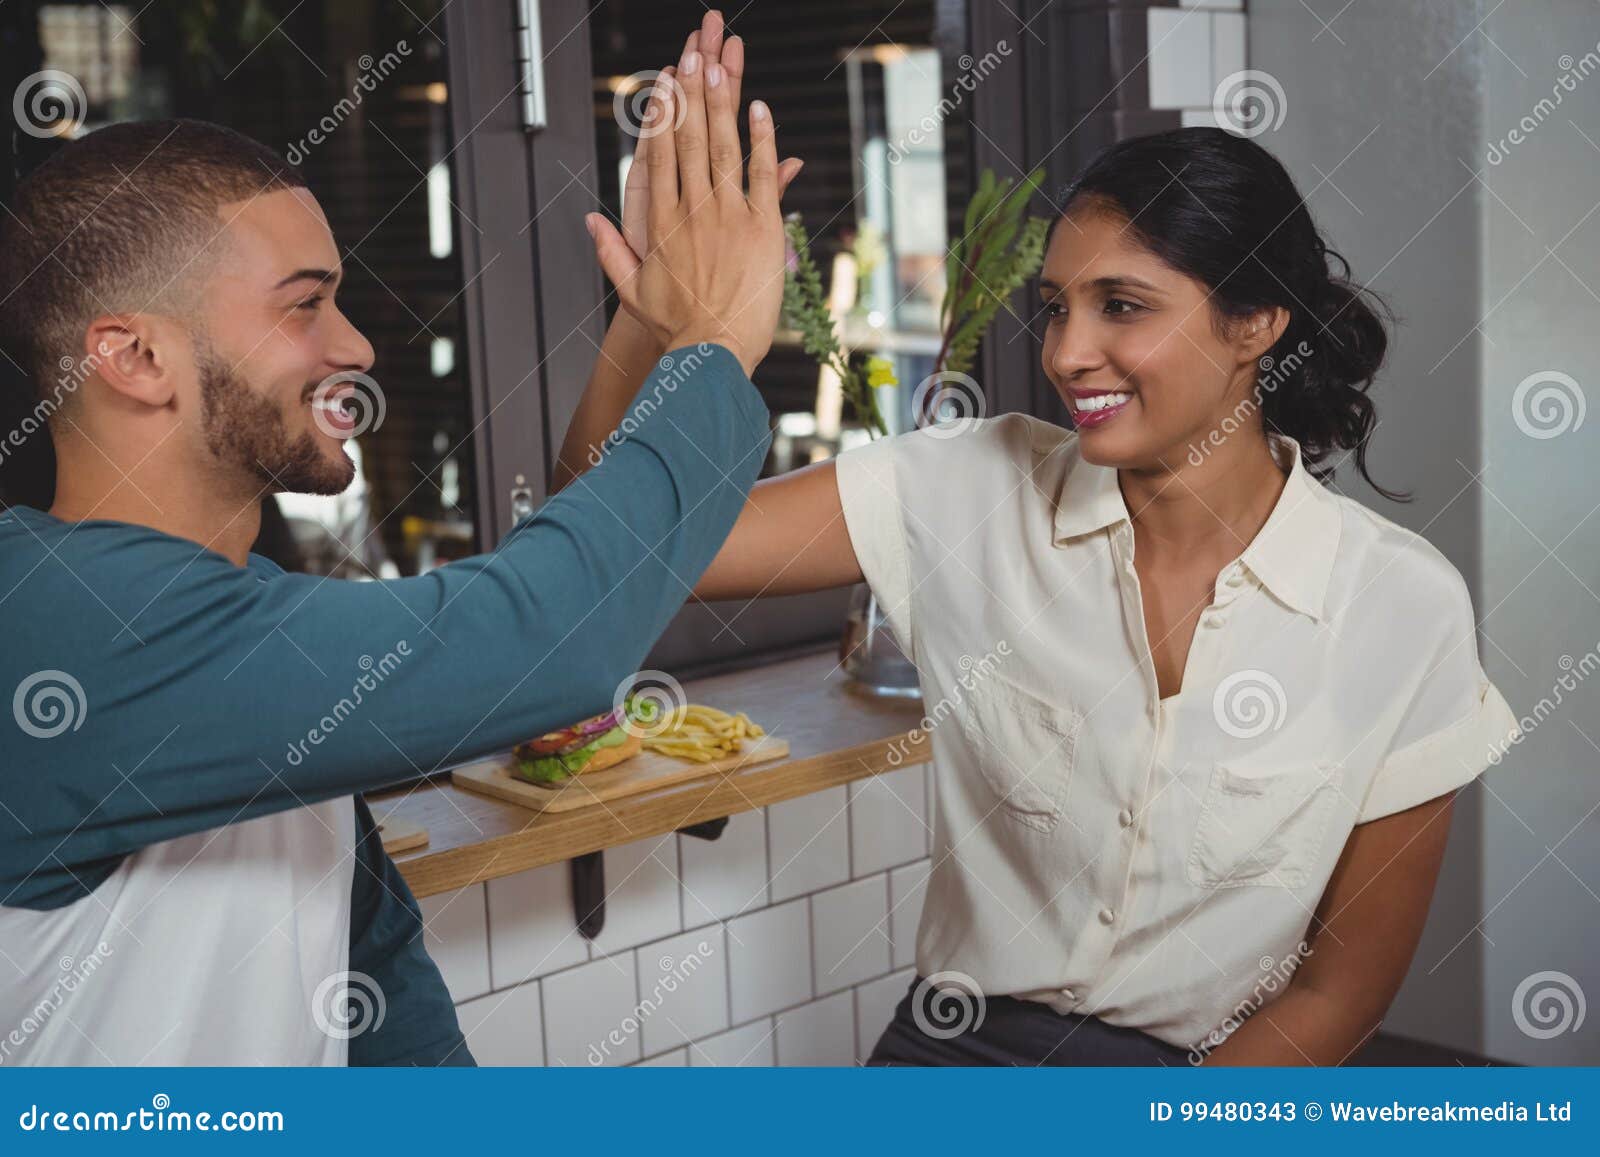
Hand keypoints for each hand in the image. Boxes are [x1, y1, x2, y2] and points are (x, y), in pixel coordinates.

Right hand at [587, 38, 787, 376]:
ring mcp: (728, 217)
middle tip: (692, 55)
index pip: (659, 157)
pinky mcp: (762, 229)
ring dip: (720, 104)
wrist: (711, 353)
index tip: (664, 84)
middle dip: (690, 95)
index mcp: (661, 223)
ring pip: (722, 149)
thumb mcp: (631, 290)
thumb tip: (590, 219)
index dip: (663, 116)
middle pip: (689, 141)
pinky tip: (759, 109)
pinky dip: (762, 140)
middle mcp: (692, 212)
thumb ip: (610, 250)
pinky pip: (762, 175)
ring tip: (718, 66)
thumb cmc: (674, 328)